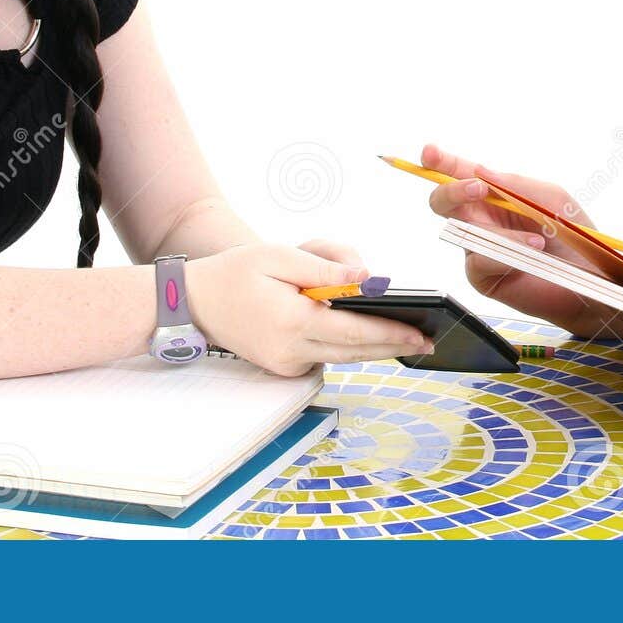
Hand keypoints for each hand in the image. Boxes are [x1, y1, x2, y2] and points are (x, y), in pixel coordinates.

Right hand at [179, 244, 433, 376]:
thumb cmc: (237, 271)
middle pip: (355, 351)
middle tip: (428, 341)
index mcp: (292, 321)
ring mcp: (286, 364)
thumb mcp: (281, 255)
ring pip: (342, 355)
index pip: (354, 331)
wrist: (194, 301)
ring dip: (371, 345)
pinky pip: (324, 355)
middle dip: (392, 345)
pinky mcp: (283, 367)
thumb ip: (326, 268)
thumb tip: (366, 278)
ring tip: (406, 336)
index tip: (421, 333)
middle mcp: (291, 350)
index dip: (390, 333)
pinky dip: (343, 343)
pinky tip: (360, 328)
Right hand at [421, 143, 622, 342]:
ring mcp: (478, 249)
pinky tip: (532, 250)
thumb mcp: (549, 198)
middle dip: (453, 191)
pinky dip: (506, 252)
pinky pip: (479, 260)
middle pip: (443, 202)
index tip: (429, 153)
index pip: (459, 174)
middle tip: (478, 189)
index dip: (440, 162)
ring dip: (499, 231)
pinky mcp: (483, 277)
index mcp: (492, 196)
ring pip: (464, 231)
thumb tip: (478, 171)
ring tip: (539, 238)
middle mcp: (479, 220)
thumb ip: (514, 184)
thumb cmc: (572, 234)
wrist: (592, 277)